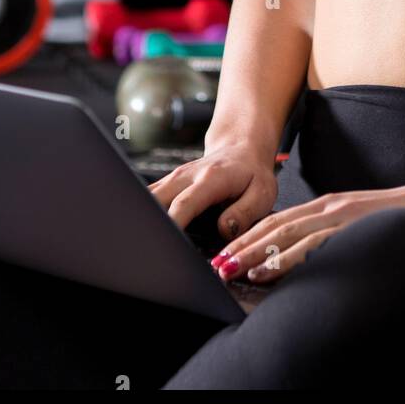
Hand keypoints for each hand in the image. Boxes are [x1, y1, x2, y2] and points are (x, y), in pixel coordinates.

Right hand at [147, 144, 278, 241]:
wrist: (241, 150)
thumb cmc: (253, 175)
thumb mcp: (262, 194)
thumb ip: (244, 213)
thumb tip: (225, 230)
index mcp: (210, 179)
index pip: (184, 204)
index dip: (173, 225)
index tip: (166, 245)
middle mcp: (186, 176)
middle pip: (156, 200)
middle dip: (149, 225)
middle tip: (149, 253)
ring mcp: (173, 179)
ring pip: (146, 198)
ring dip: (142, 219)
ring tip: (144, 248)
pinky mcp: (167, 184)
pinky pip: (148, 198)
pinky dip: (144, 214)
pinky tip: (146, 233)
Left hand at [210, 178, 404, 284]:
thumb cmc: (404, 218)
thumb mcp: (360, 224)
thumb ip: (335, 236)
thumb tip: (310, 259)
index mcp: (328, 206)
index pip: (279, 221)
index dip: (250, 237)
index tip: (226, 255)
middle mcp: (329, 206)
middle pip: (274, 225)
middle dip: (242, 245)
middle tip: (216, 265)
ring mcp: (342, 213)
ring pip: (288, 233)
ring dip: (256, 251)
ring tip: (232, 268)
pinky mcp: (355, 223)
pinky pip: (315, 242)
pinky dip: (288, 255)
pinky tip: (271, 267)